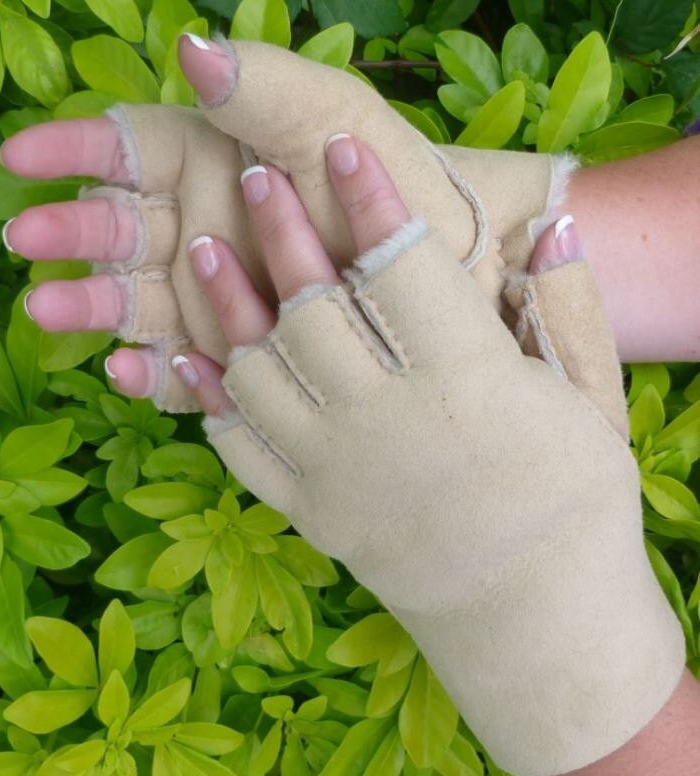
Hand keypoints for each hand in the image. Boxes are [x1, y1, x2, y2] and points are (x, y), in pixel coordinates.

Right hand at [0, 33, 575, 411]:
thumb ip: (264, 88)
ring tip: (51, 310)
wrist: (456, 264)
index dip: (74, 151)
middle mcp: (210, 229)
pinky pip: (191, 366)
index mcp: (217, 164)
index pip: (130, 152)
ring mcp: (225, 295)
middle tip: (26, 243)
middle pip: (121, 231)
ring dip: (95, 306)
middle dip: (72, 236)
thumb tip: (188, 44)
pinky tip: (129, 367)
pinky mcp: (248, 352)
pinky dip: (158, 369)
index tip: (22, 156)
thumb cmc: (396, 181)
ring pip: (142, 301)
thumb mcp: (332, 120)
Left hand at [177, 133, 684, 775]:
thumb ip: (574, 311)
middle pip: (313, 306)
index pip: (404, 265)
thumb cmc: (576, 504)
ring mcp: (337, 470)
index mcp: (468, 384)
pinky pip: (243, 446)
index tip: (342, 148)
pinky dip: (212, 396)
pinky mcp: (311, 510)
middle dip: (280, 230)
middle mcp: (388, 421)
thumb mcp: (594, 402)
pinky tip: (194, 353)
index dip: (371, 198)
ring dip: (226, 303)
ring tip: (205, 248)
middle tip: (256, 177)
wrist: (533, 616)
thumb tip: (559, 225)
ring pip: (259, 369)